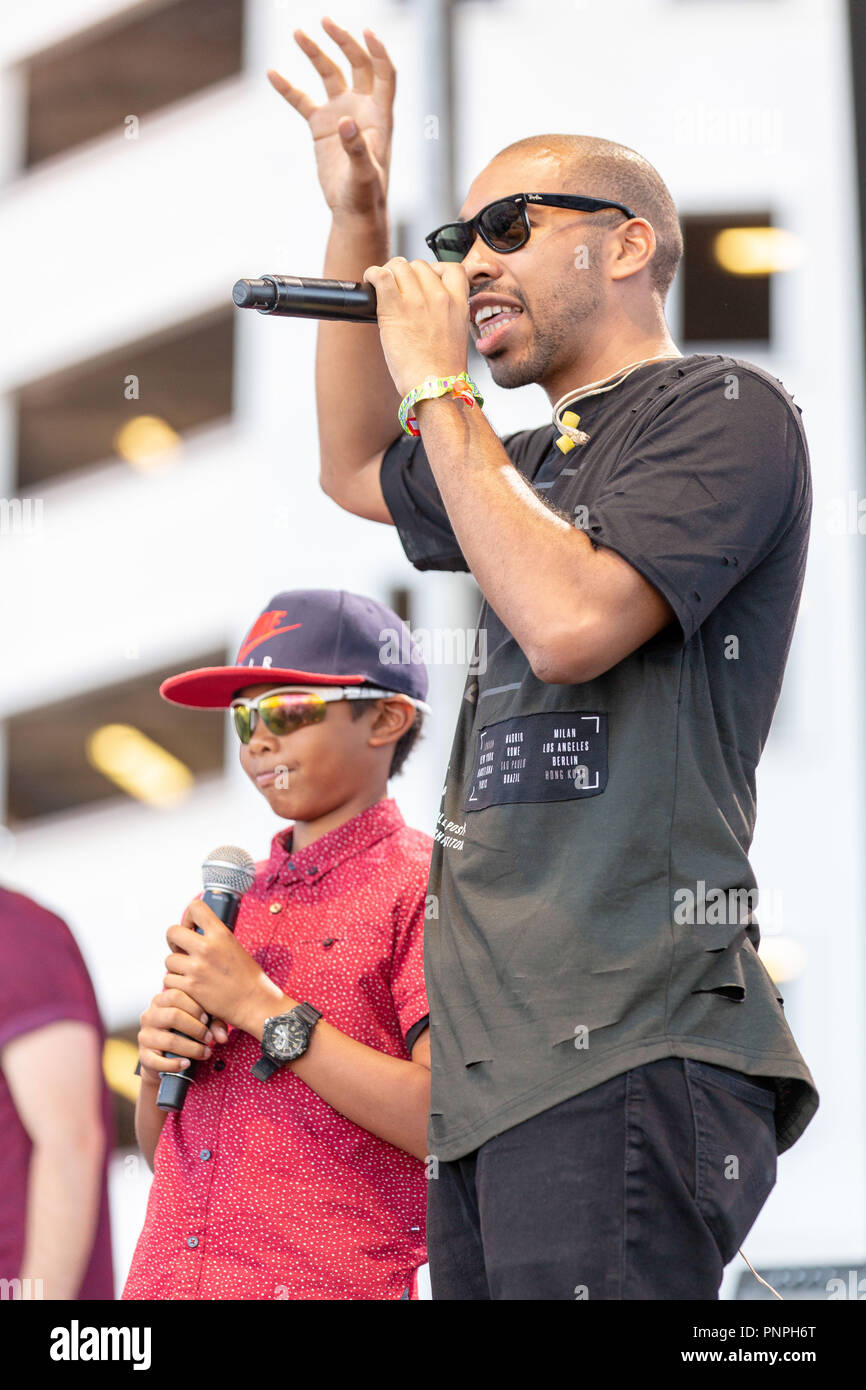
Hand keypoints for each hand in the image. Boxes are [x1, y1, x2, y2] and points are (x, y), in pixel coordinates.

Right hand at [137, 988, 226, 1085]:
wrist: (163, 1057)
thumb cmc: (185, 1032)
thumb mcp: (198, 1021)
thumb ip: (213, 1023)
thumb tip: (222, 1037)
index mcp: (161, 1000)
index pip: (176, 995)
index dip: (194, 1007)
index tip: (207, 1018)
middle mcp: (149, 1016)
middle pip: (173, 1016)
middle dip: (196, 1028)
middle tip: (209, 1038)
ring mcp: (144, 1036)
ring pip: (169, 1040)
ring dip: (192, 1048)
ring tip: (205, 1052)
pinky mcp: (143, 1056)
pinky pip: (158, 1061)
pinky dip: (175, 1064)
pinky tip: (187, 1064)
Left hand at [163, 902, 284, 1037]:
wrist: (254, 1003)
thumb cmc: (247, 977)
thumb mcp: (234, 947)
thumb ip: (214, 938)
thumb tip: (193, 933)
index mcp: (221, 934)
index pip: (195, 907)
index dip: (188, 917)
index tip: (191, 929)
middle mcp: (207, 948)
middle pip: (172, 932)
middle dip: (174, 941)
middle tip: (182, 951)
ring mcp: (197, 968)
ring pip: (169, 960)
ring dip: (176, 967)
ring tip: (190, 974)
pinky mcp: (190, 987)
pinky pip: (169, 980)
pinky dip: (176, 985)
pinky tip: (190, 988)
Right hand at [267, 18, 395, 218]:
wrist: (353, 211)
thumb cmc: (366, 195)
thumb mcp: (364, 174)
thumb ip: (357, 147)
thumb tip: (346, 122)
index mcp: (379, 116)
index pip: (384, 74)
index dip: (378, 52)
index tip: (367, 32)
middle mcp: (362, 108)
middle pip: (357, 64)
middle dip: (344, 42)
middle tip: (326, 22)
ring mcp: (341, 114)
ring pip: (329, 75)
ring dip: (316, 53)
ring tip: (298, 33)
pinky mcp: (322, 126)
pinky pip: (303, 100)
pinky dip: (288, 88)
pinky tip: (272, 74)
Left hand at [362, 258, 470, 397]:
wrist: (435, 388)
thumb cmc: (442, 371)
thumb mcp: (455, 336)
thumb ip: (445, 315)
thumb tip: (426, 308)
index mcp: (458, 304)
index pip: (452, 269)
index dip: (436, 270)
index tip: (426, 279)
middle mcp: (440, 298)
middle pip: (420, 265)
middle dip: (408, 274)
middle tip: (398, 289)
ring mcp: (418, 301)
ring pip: (400, 266)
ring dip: (389, 273)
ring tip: (383, 286)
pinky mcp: (395, 308)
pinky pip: (381, 275)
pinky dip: (373, 274)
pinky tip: (371, 282)